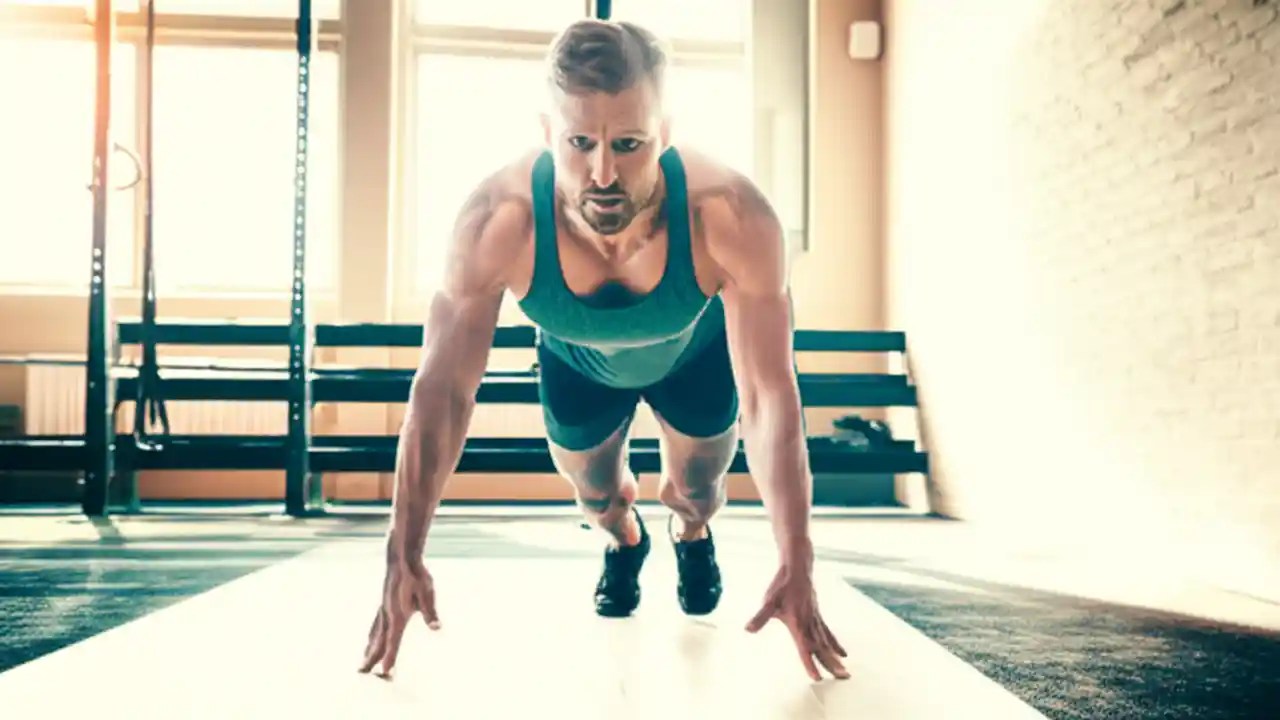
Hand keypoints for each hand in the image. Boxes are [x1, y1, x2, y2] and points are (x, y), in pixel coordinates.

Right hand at [359, 558, 439, 678]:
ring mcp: (383, 609)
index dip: (390, 657)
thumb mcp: (427, 592)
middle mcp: (387, 614)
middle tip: (363, 673)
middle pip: (379, 641)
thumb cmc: (417, 575)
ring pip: (374, 634)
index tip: (385, 672)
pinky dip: (371, 636)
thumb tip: (436, 627)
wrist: (402, 558)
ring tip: (363, 661)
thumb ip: (430, 612)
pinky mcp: (383, 603)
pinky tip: (369, 638)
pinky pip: (375, 624)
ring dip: (369, 648)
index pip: (394, 641)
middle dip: (372, 658)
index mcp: (398, 615)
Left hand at [746, 562, 848, 680]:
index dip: (810, 663)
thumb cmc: (781, 585)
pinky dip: (836, 644)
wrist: (796, 569)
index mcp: (798, 623)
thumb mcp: (768, 602)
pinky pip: (829, 633)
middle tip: (843, 678)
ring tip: (845, 672)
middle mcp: (809, 624)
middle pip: (822, 648)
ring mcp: (815, 620)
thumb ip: (760, 617)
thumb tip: (748, 629)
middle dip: (831, 664)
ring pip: (827, 643)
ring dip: (836, 658)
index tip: (817, 678)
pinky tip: (843, 653)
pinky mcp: (818, 615)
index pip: (805, 648)